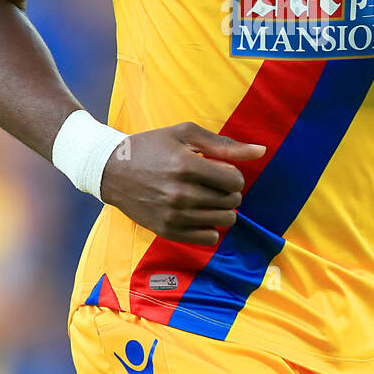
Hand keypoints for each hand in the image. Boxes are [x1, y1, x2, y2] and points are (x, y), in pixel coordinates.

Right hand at [100, 121, 265, 245]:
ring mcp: (173, 215)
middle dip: (230, 192)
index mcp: (186, 166)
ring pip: (224, 220)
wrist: (111, 170)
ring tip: (209, 198)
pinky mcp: (166, 230)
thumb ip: (225, 144)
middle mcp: (180, 193)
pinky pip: (208, 238)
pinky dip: (211, 227)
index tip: (221, 171)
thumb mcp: (185, 135)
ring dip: (223, 209)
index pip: (235, 180)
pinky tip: (201, 213)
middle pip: (231, 201)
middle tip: (215, 184)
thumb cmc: (151, 147)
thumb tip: (261, 151)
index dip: (234, 175)